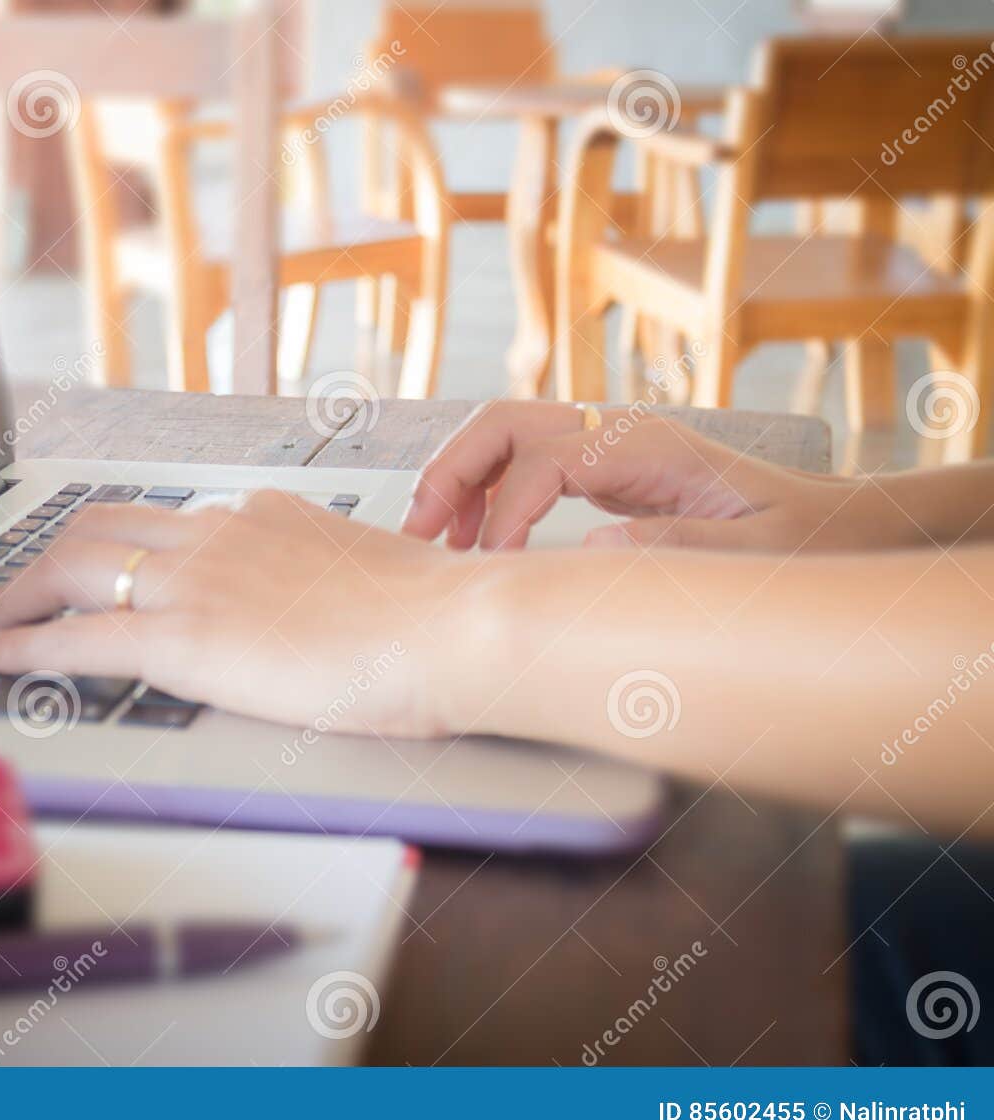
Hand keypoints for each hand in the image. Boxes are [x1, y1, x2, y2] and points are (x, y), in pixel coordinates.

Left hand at [0, 491, 480, 737]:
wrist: (449, 629)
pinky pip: (77, 637)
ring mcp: (193, 581)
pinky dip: (24, 644)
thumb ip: (323, 580)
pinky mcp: (180, 639)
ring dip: (21, 594)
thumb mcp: (368, 577)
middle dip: (49, 556)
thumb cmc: (432, 617)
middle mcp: (215, 534)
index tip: (102, 562)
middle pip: (99, 525)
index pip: (168, 520)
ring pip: (72, 565)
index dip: (120, 542)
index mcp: (262, 517)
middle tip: (23, 587)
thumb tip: (320, 605)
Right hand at [401, 399, 899, 551]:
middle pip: (504, 421)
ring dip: (458, 480)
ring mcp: (607, 446)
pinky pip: (522, 466)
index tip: (490, 563)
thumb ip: (682, 550)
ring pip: (503, 437)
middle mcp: (620, 432)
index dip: (506, 506)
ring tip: (431, 541)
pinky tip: (477, 543)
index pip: (545, 456)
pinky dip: (485, 497)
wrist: (836, 524)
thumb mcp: (761, 555)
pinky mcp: (602, 470)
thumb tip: (590, 549)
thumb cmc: (806, 540)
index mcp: (653, 447)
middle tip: (417, 532)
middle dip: (451, 470)